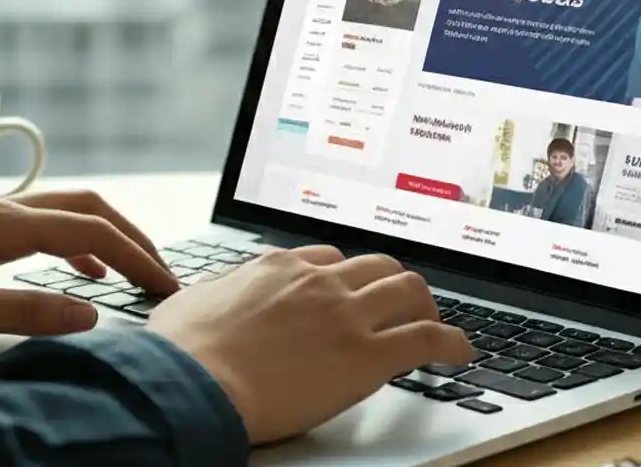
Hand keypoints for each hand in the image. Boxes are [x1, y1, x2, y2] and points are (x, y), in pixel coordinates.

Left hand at [0, 190, 177, 342]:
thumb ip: (29, 313)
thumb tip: (92, 313)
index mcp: (3, 223)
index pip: (90, 230)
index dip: (135, 256)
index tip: (164, 283)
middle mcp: (1, 208)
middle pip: (88, 206)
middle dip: (132, 236)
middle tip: (161, 271)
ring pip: (66, 210)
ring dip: (106, 234)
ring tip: (133, 269)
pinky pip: (43, 224)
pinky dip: (75, 241)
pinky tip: (80, 269)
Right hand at [146, 246, 472, 443]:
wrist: (192, 382)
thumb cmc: (180, 351)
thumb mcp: (191, 302)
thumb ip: (216, 293)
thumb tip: (208, 297)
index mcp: (279, 267)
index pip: (328, 259)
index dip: (344, 277)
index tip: (348, 291)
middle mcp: (318, 282)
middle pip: (375, 266)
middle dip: (391, 283)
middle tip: (398, 303)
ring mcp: (346, 315)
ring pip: (408, 289)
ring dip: (425, 304)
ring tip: (433, 321)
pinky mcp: (367, 355)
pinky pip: (426, 338)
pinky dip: (451, 342)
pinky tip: (460, 351)